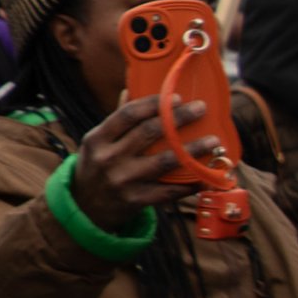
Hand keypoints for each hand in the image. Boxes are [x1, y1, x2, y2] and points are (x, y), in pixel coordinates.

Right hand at [68, 95, 217, 230]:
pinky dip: (191, 183)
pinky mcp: (136, 200)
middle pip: (149, 132)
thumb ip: (116, 120)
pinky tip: (207, 176)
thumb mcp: (96, 142)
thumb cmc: (95, 166)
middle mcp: (109, 158)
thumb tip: (131, 90)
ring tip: (213, 140)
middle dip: (179, 118)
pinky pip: (170, 190)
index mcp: (97, 139)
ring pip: (165, 161)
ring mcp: (123, 181)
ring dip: (193, 150)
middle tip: (201, 108)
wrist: (85, 207)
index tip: (177, 97)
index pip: (128, 115)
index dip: (154, 104)